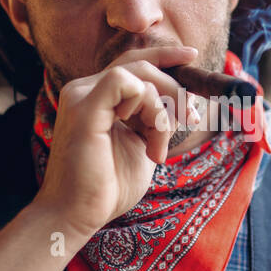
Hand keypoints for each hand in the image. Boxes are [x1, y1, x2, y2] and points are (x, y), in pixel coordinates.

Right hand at [32, 45, 201, 244]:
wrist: (76, 215)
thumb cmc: (106, 187)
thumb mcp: (141, 147)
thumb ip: (155, 122)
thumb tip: (181, 104)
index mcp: (97, 97)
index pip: (133, 62)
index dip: (165, 55)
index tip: (193, 57)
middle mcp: (85, 89)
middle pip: (142, 64)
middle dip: (176, 89)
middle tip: (190, 120)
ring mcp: (81, 96)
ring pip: (139, 73)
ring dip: (163, 110)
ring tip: (156, 148)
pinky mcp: (83, 108)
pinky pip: (125, 83)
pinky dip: (147, 107)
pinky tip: (145, 138)